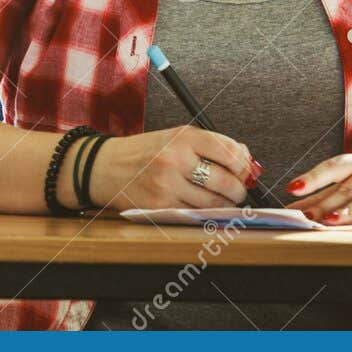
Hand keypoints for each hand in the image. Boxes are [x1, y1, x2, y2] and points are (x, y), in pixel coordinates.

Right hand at [87, 126, 258, 210]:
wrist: (103, 166)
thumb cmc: (143, 152)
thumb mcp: (174, 138)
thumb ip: (210, 146)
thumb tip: (247, 160)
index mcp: (182, 136)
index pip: (230, 151)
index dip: (244, 165)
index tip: (245, 171)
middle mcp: (175, 158)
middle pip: (227, 182)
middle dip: (239, 190)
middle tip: (237, 191)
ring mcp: (167, 185)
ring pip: (214, 203)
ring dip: (224, 205)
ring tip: (219, 199)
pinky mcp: (161, 206)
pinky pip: (196, 214)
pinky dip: (204, 213)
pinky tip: (198, 205)